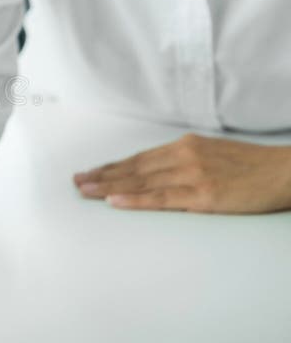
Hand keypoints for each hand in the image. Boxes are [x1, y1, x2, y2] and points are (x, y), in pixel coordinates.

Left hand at [73, 134, 290, 213]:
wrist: (285, 171)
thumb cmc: (250, 166)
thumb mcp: (211, 154)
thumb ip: (183, 160)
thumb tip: (156, 169)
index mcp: (184, 146)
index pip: (139, 158)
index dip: (112, 166)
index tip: (90, 172)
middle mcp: (183, 156)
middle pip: (133, 168)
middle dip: (102, 175)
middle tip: (76, 181)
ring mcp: (192, 174)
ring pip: (141, 182)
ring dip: (109, 187)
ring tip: (85, 191)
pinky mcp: (203, 194)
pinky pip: (161, 198)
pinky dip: (135, 200)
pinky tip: (115, 201)